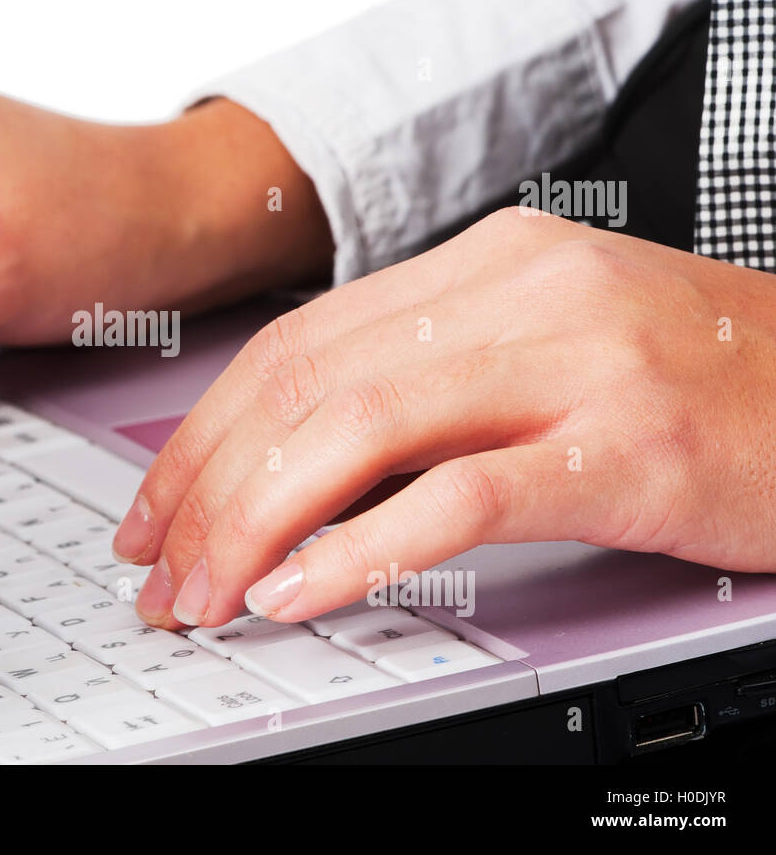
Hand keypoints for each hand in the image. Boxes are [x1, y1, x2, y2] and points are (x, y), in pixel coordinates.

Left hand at [113, 209, 775, 628]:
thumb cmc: (701, 379)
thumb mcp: (548, 344)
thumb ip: (431, 378)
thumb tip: (301, 456)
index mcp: (486, 264)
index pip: (296, 344)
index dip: (205, 433)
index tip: (157, 504)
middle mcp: (517, 291)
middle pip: (303, 385)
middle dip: (204, 488)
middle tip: (156, 569)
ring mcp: (572, 362)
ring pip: (354, 431)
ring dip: (252, 524)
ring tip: (202, 594)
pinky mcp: (623, 446)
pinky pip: (456, 498)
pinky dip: (357, 551)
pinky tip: (297, 593)